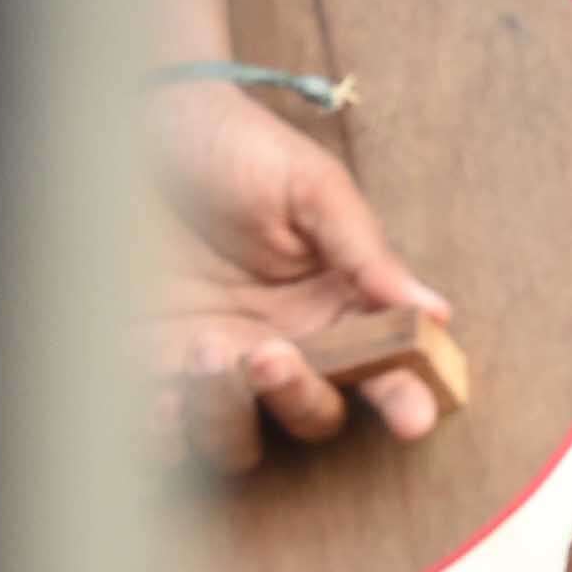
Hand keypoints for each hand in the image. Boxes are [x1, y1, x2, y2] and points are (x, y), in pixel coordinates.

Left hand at [153, 79, 457, 469]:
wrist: (137, 132)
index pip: (381, 362)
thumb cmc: (235, 149)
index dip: (404, 395)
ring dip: (227, 416)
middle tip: (269, 355)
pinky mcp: (149, 367)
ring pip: (238, 439)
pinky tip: (158, 397)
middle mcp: (281, 342)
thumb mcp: (312, 187)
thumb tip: (435, 312)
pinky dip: (162, 432)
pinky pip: (161, 432)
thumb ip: (365, 253)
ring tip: (204, 351)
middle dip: (297, 396)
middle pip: (312, 411)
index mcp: (332, 301)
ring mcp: (214, 362)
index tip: (414, 419)